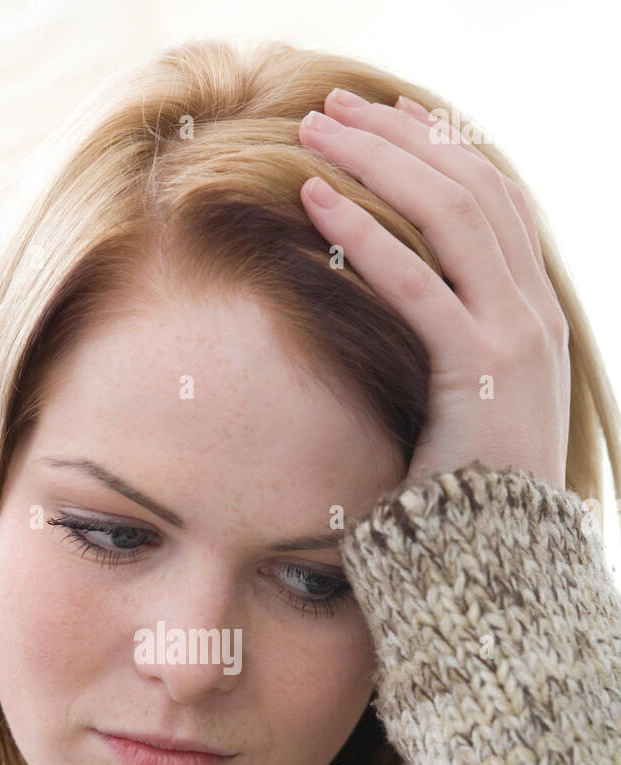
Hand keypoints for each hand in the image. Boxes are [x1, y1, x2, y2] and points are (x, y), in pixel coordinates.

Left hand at [298, 89, 569, 492]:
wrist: (502, 572)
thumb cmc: (466, 499)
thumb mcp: (461, 411)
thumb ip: (443, 354)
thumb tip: (384, 323)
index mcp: (533, 314)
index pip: (494, 200)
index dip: (441, 147)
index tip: (386, 116)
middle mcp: (534, 313)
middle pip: (472, 186)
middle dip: (399, 135)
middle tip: (333, 106)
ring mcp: (518, 338)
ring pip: (451, 214)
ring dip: (377, 162)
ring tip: (315, 130)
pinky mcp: (482, 374)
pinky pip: (418, 285)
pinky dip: (363, 236)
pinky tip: (315, 200)